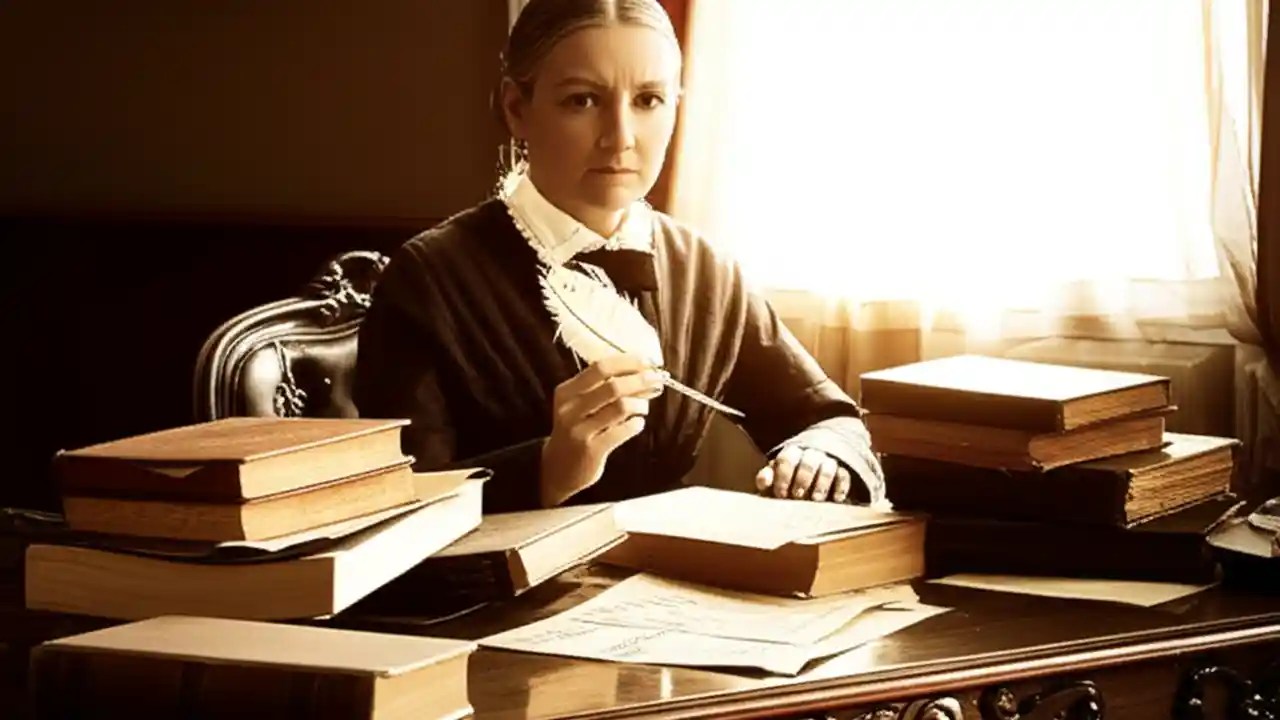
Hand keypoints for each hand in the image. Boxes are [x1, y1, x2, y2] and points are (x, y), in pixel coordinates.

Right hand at [540, 355, 664, 506]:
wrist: (557, 468)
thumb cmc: (576, 429)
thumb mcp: (578, 405)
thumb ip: (601, 387)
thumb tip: (642, 371)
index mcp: (566, 391)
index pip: (600, 368)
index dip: (628, 362)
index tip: (648, 361)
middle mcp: (570, 409)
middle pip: (613, 385)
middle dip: (641, 380)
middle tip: (657, 380)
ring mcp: (580, 430)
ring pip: (621, 407)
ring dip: (640, 404)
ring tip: (643, 407)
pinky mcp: (592, 450)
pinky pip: (624, 430)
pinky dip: (637, 424)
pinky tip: (636, 424)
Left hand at [755, 442, 883, 503]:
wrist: (816, 465)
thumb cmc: (790, 476)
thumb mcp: (776, 476)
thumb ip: (767, 477)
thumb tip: (763, 482)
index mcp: (791, 453)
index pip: (787, 459)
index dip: (783, 476)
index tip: (781, 494)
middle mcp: (811, 453)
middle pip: (808, 462)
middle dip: (802, 480)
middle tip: (798, 496)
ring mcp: (828, 460)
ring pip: (827, 467)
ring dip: (821, 483)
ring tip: (815, 499)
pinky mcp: (843, 470)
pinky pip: (844, 475)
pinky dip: (841, 487)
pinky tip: (836, 499)